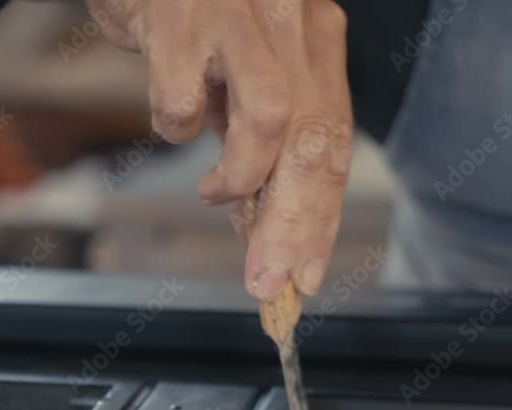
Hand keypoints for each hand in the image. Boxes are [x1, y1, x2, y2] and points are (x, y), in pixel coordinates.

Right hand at [87, 0, 353, 300]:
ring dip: (242, 181)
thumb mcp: (242, 75)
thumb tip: (261, 224)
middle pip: (315, 141)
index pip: (335, 143)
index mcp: (315, 41)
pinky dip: (177, 129)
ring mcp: (239, 18)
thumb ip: (258, 142)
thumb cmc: (195, 17)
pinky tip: (175, 121)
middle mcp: (291, 26)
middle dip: (294, 225)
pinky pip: (184, 101)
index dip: (323, 216)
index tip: (308, 274)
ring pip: (270, 122)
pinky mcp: (181, 18)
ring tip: (215, 194)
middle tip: (271, 281)